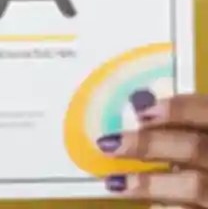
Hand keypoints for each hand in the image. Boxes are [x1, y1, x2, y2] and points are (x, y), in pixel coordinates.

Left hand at [100, 90, 207, 205]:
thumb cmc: (202, 166)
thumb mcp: (200, 146)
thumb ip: (182, 133)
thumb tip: (141, 109)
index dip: (178, 109)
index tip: (141, 112)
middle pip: (196, 148)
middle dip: (149, 144)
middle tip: (109, 144)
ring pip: (194, 185)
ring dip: (149, 183)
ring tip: (115, 182)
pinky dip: (166, 208)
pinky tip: (150, 206)